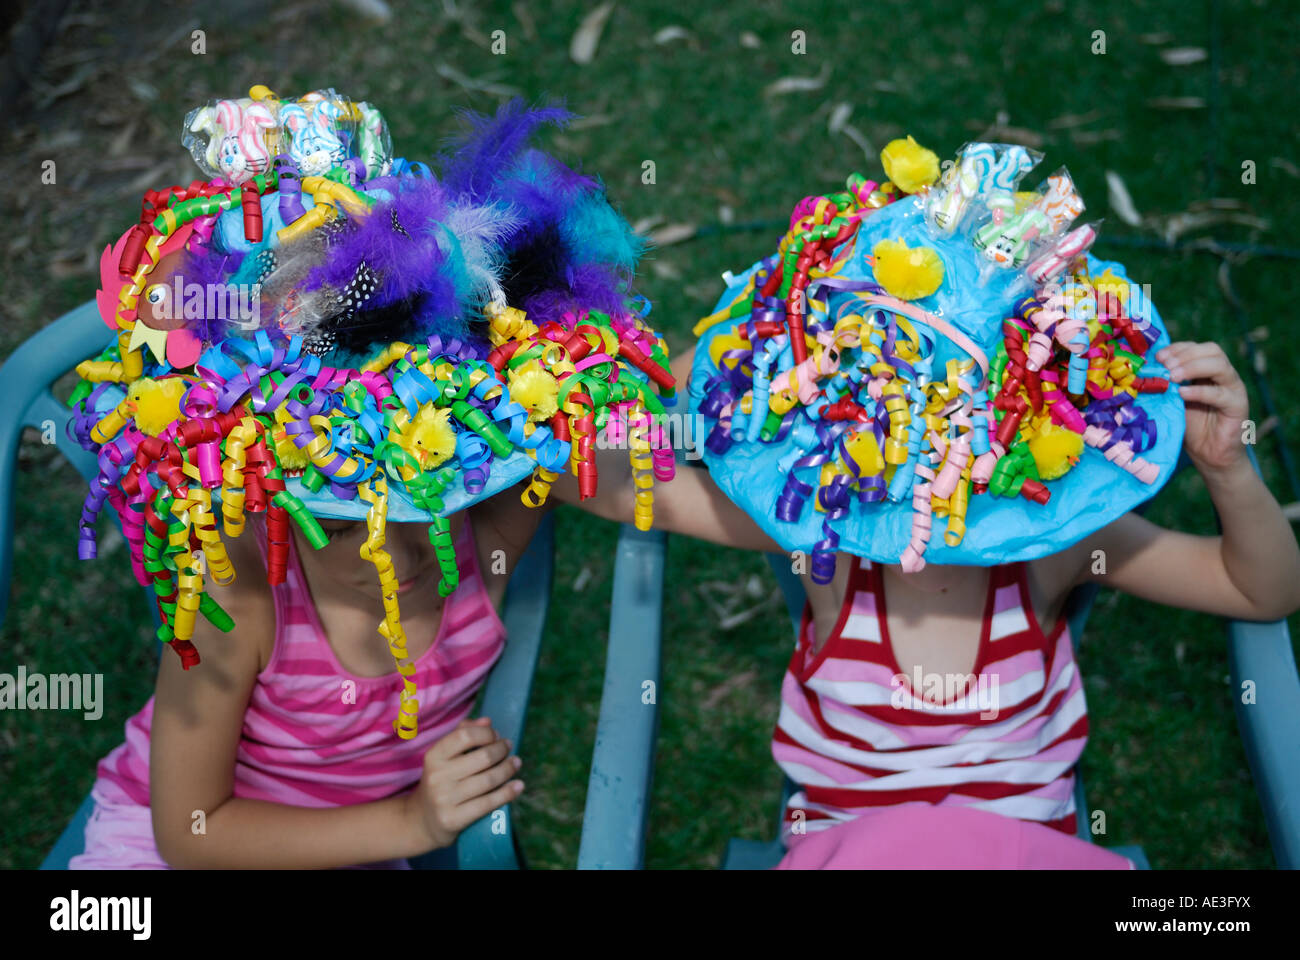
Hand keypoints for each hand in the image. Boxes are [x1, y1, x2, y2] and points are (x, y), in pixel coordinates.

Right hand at [406, 717, 522, 851]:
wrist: (422, 820)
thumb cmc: (440, 781)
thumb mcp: (443, 758)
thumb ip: (463, 734)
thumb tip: (487, 721)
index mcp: (434, 756)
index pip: (465, 736)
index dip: (486, 734)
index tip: (496, 736)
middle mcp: (437, 777)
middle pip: (483, 758)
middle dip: (501, 750)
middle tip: (509, 748)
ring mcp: (445, 800)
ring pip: (489, 780)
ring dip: (508, 769)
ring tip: (516, 763)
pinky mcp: (453, 819)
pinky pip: (488, 803)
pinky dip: (508, 793)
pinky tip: (518, 785)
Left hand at [1156, 341, 1250, 472]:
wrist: (1209, 455)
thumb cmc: (1190, 427)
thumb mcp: (1173, 402)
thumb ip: (1165, 386)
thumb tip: (1143, 372)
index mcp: (1208, 371)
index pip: (1197, 348)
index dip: (1177, 348)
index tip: (1158, 357)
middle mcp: (1224, 375)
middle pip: (1211, 350)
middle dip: (1185, 355)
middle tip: (1165, 366)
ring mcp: (1234, 389)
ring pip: (1220, 365)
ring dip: (1193, 367)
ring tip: (1172, 377)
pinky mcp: (1238, 406)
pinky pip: (1220, 394)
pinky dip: (1200, 391)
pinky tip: (1182, 394)